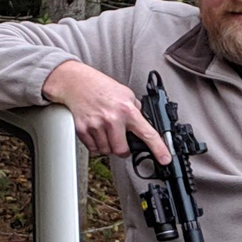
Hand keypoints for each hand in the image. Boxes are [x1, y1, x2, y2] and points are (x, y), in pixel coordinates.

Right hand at [43, 60, 170, 163]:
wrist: (75, 82)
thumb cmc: (101, 87)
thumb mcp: (126, 94)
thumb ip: (136, 110)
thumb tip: (144, 124)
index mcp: (127, 110)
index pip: (147, 134)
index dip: (159, 149)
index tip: (165, 159)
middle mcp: (112, 119)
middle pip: (121, 150)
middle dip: (123, 150)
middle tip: (121, 141)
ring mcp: (96, 125)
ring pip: (106, 151)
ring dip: (108, 146)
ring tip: (105, 131)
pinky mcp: (82, 129)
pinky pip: (93, 149)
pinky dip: (96, 145)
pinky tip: (96, 132)